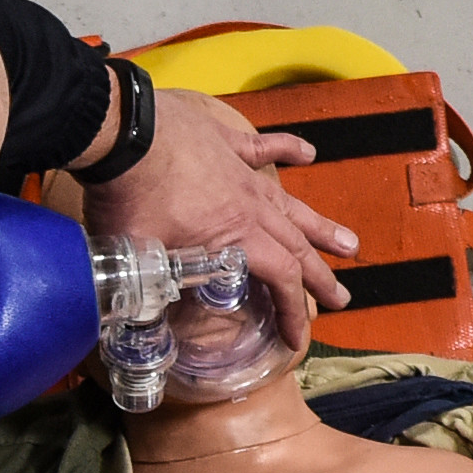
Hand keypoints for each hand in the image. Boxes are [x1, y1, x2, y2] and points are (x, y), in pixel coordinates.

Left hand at [86, 88, 359, 339]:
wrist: (123, 133)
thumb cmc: (130, 197)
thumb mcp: (138, 257)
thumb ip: (145, 295)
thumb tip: (141, 330)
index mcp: (236, 235)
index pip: (280, 278)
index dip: (293, 311)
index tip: (299, 339)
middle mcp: (250, 205)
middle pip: (296, 246)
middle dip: (319, 277)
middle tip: (341, 299)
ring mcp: (241, 171)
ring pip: (291, 204)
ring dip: (320, 227)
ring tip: (349, 244)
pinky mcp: (225, 141)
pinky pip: (264, 147)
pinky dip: (288, 149)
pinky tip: (309, 153)